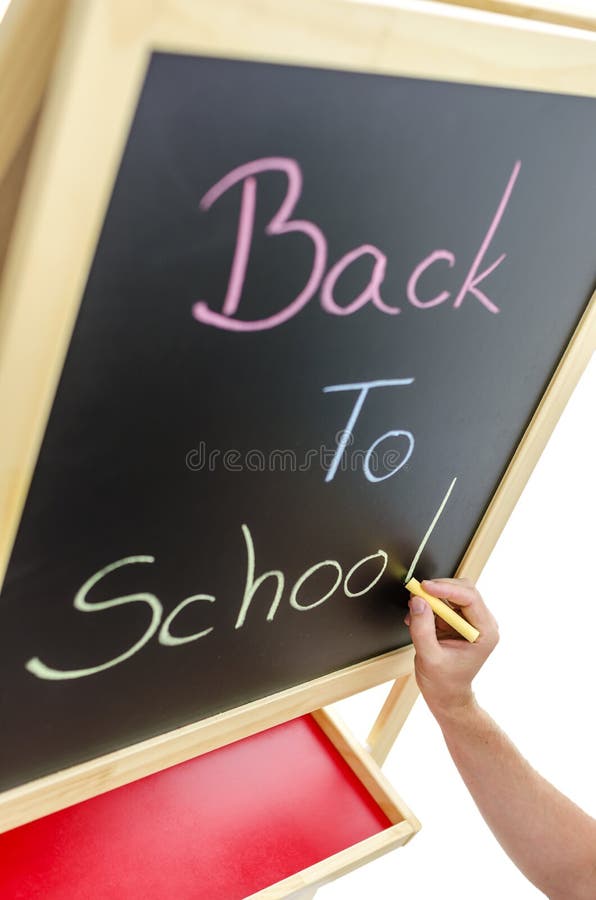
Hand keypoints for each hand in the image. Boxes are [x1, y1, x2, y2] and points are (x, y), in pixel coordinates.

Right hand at [405, 578, 498, 719]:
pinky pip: (442, 603)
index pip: (470, 598)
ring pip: (452, 594)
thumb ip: (423, 629)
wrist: (446, 696)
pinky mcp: (457, 621)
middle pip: (464, 590)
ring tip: (414, 611)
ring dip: (431, 598)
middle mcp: (481, 624)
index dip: (446, 589)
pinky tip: (416, 619)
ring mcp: (470, 621)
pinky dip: (428, 606)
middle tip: (416, 592)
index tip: (425, 587)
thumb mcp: (430, 658)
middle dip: (438, 589)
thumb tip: (418, 601)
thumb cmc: (444, 683)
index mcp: (485, 633)